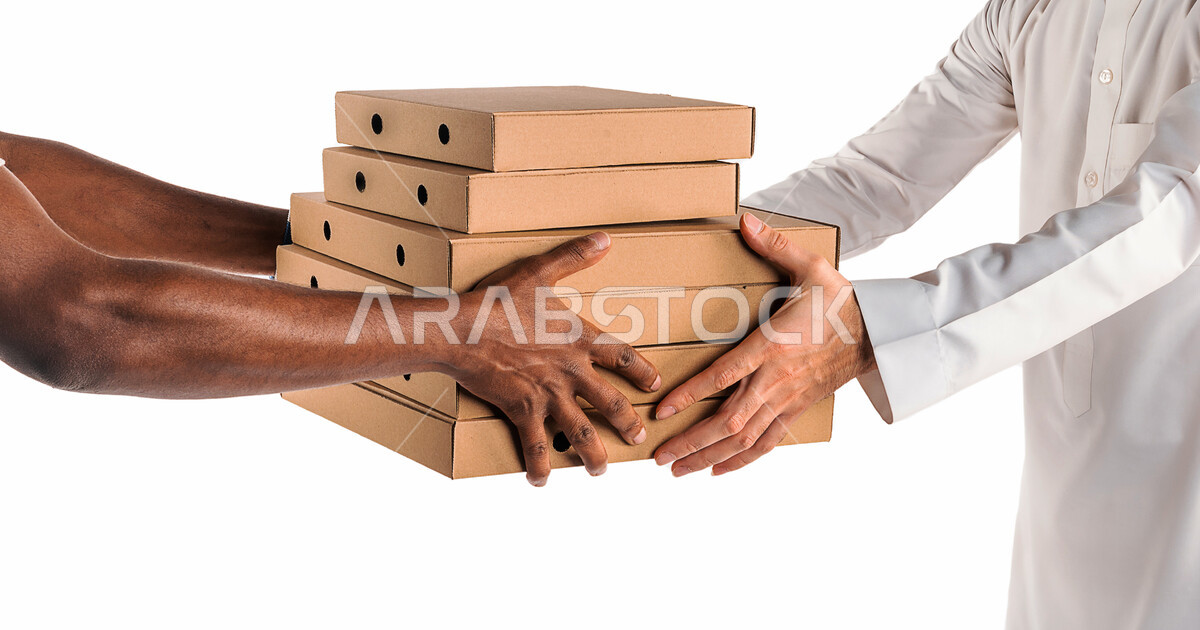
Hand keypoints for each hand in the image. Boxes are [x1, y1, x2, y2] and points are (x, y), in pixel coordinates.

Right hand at [446, 232, 661, 486]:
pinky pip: (537, 446)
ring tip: (600, 471)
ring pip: (582, 433)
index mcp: (579, 339)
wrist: (462, 330)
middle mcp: (571, 371)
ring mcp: (549, 395)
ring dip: (594, 455)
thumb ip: (574, 256)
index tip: (656, 384)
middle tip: (638, 438)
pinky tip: (541, 481)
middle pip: (611, 404)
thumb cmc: (498, 301)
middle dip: (627, 424)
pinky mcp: (523, 412)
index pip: (623, 358)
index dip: (642, 372)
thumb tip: (605, 239)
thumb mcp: (540, 272)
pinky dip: (540, 466)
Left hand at [653, 213, 874, 476]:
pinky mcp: (796, 409)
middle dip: (690, 441)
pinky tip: (718, 470)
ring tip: (677, 469)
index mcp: (771, 346)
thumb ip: (775, 245)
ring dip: (708, 456)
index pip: (723, 376)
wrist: (877, 333)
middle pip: (728, 420)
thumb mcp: (810, 267)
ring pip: (743, 438)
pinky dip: (741, 460)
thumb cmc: (839, 300)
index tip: (662, 409)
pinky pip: (766, 443)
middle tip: (659, 456)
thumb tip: (745, 219)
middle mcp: (775, 380)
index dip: (691, 395)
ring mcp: (786, 399)